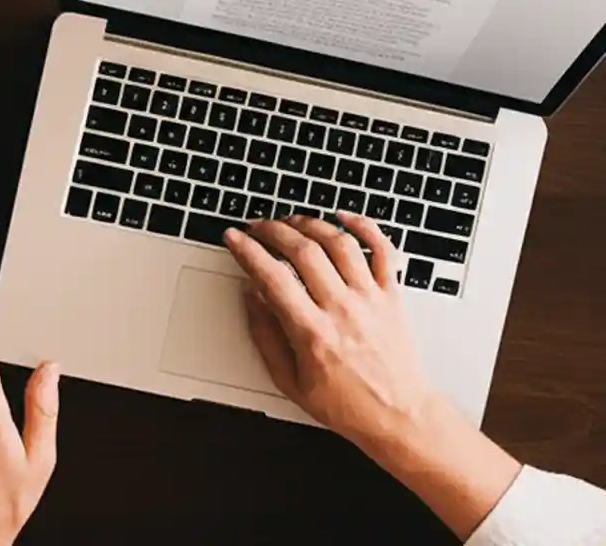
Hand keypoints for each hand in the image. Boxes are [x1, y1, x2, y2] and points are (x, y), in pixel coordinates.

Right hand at [224, 212, 519, 539]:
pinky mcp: (392, 296)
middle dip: (273, 230)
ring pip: (339, 243)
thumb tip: (251, 297)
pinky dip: (365, 226)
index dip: (247, 251)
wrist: (399, 415)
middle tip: (257, 227)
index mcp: (313, 333)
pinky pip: (382, 250)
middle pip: (303, 251)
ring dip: (310, 224)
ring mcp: (370, 299)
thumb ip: (265, 336)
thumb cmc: (347, 405)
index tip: (234, 239)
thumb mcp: (290, 381)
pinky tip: (345, 217)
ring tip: (291, 222)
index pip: (272, 277)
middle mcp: (342, 310)